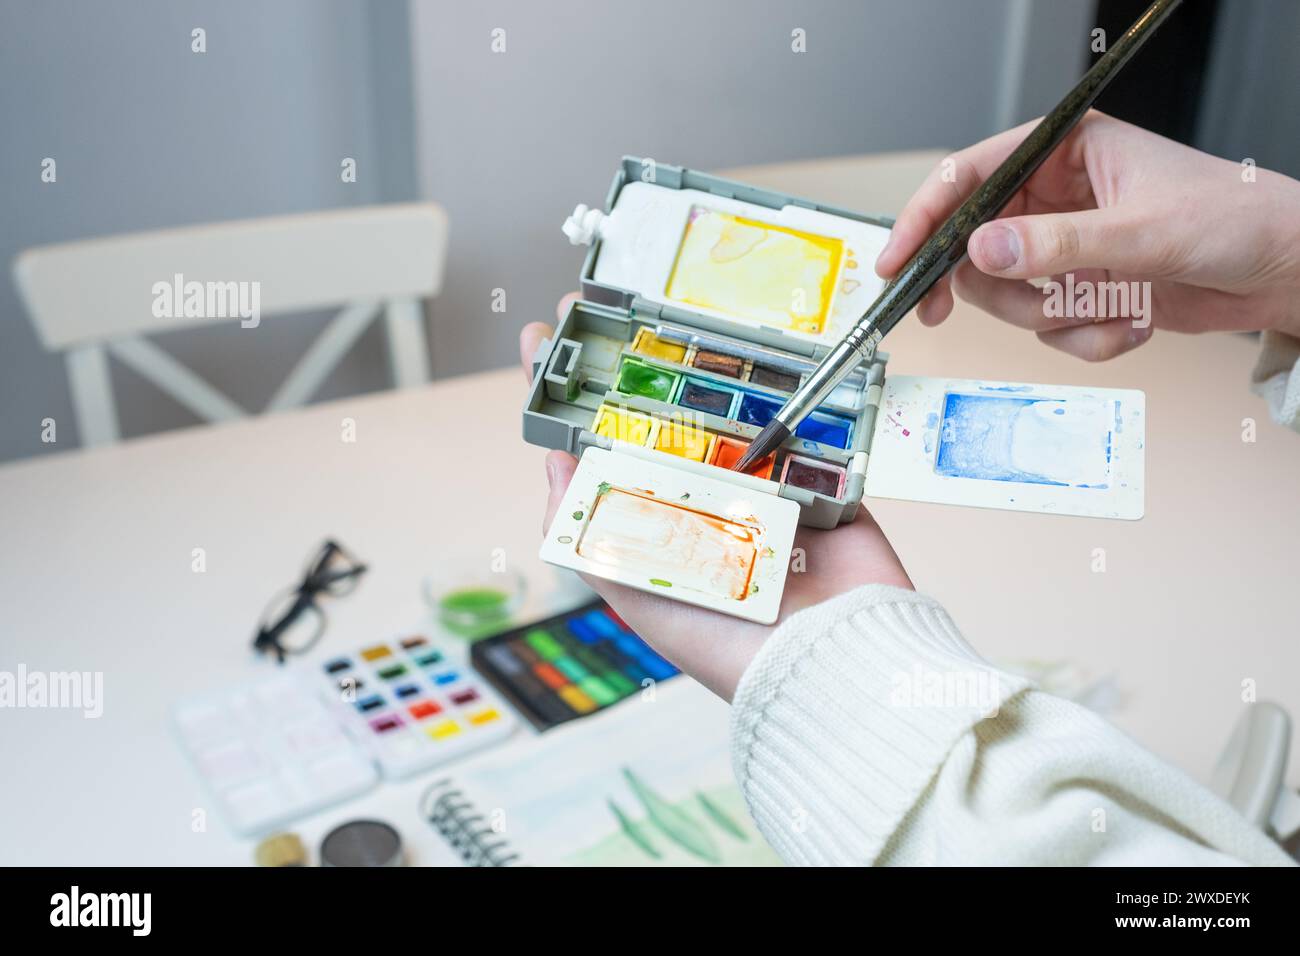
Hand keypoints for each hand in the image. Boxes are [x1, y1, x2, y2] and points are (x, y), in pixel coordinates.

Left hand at [520, 303, 911, 700]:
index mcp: (658, 523)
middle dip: (624, 355)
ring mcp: (765, 484)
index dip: (569, 395)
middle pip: (659, 410)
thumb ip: (591, 532)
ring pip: (727, 405)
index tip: (541, 340)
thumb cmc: (726, 644)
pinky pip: (802, 419)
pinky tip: (755, 335)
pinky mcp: (822, 476)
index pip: (601, 447)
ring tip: (660, 297)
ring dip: (696, 352)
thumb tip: (552, 461)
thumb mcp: (636, 594)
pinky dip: (786, 382)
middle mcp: (706, 498)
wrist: (829, 661)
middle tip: (594, 301)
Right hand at [878, 110, 1299, 360]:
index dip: (924, 219)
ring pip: (1009, 295)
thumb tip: (983, 251)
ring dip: (1055, 317)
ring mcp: (1066, 245)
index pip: (968, 177)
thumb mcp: (1141, 230)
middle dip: (994, 289)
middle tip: (962, 314)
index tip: (897, 263)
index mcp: (1063, 151)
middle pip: (975, 247)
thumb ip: (1057, 244)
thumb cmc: (1234, 220)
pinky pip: (1050, 326)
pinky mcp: (1082, 287)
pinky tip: (1134, 319)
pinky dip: (1088, 335)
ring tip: (1111, 308)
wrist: (1285, 270)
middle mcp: (1055, 196)